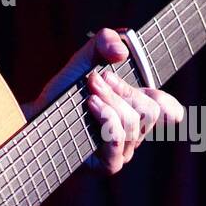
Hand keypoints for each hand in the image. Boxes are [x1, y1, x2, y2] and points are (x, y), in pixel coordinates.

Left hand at [30, 27, 183, 174]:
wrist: (37, 117)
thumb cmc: (64, 91)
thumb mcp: (85, 58)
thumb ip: (105, 41)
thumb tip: (122, 51)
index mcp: (136, 112)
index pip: (169, 112)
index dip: (167, 102)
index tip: (150, 89)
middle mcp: (133, 135)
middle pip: (150, 112)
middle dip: (124, 90)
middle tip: (98, 79)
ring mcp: (122, 152)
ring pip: (133, 123)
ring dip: (110, 100)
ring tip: (88, 92)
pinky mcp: (107, 164)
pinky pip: (118, 140)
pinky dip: (106, 117)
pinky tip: (91, 104)